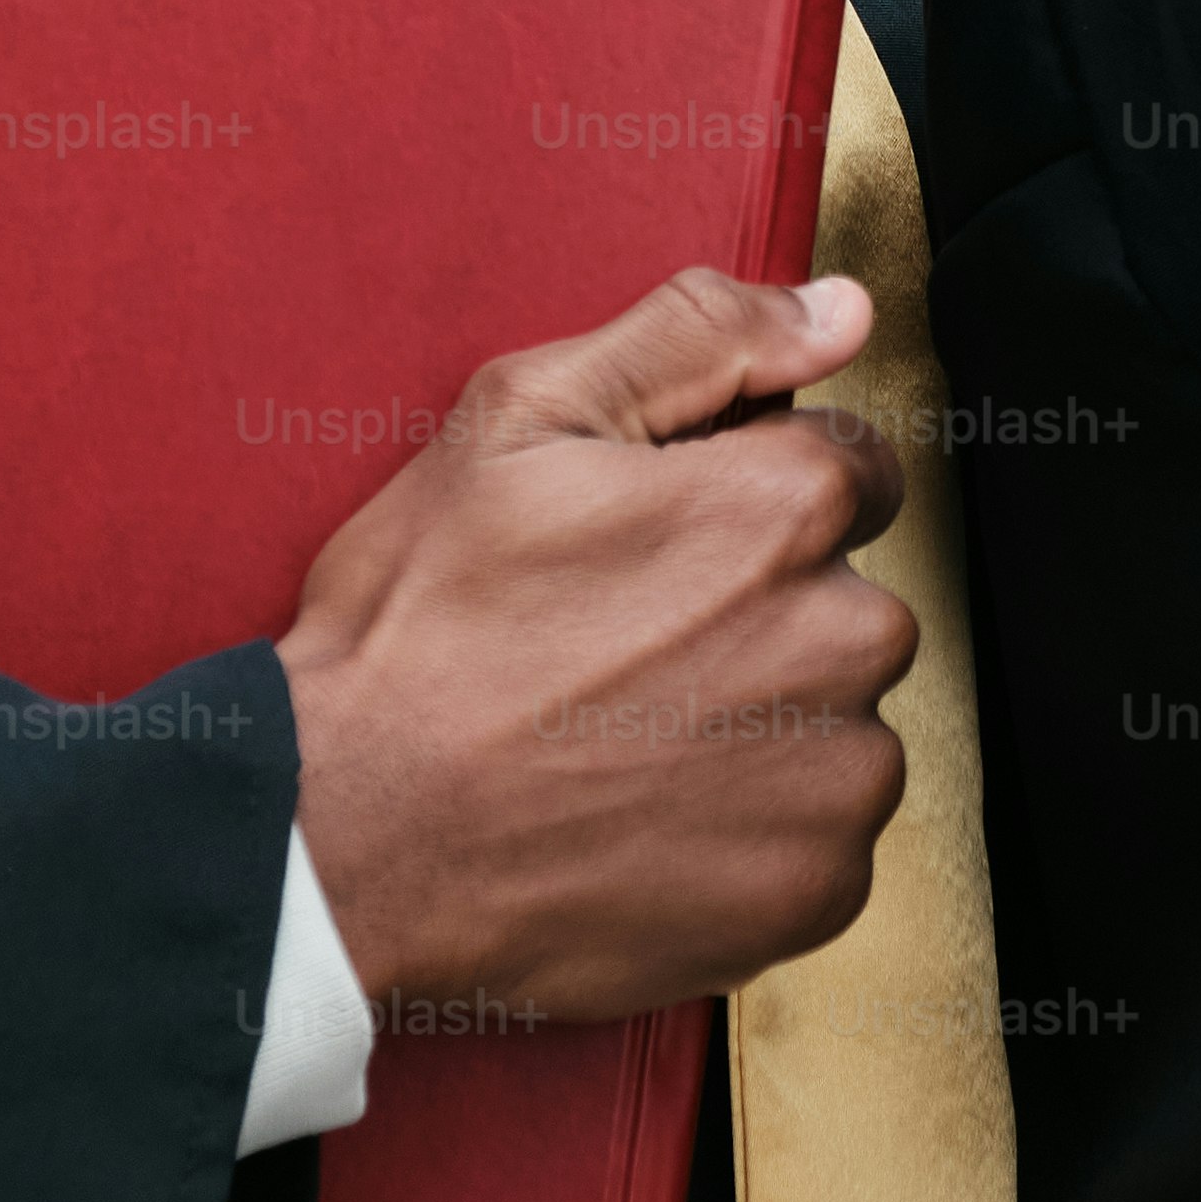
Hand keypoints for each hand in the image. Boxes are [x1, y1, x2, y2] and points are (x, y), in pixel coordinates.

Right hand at [275, 269, 914, 1024]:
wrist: (349, 836)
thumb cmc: (420, 628)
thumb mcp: (521, 420)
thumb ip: (700, 338)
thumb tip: (840, 309)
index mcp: (784, 509)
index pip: (852, 471)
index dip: (750, 499)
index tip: (664, 549)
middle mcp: (843, 640)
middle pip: (848, 601)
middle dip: (762, 614)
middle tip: (622, 652)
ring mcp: (834, 778)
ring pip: (840, 721)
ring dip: (764, 726)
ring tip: (624, 742)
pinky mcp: (812, 892)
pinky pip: (822, 837)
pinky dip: (753, 832)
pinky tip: (646, 818)